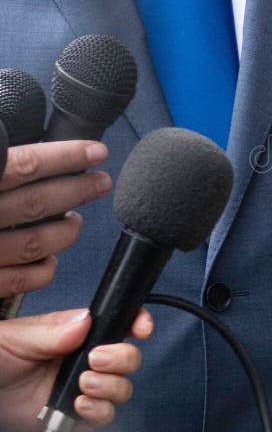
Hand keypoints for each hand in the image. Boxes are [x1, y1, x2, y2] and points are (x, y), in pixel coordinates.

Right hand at [0, 141, 110, 298]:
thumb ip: (4, 168)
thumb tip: (44, 154)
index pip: (25, 166)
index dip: (66, 157)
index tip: (96, 151)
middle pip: (37, 203)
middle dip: (79, 191)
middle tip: (102, 182)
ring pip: (36, 242)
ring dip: (66, 230)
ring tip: (75, 220)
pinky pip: (23, 280)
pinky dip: (44, 268)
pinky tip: (49, 258)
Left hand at [0, 307, 152, 431]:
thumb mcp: (18, 338)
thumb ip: (53, 331)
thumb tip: (86, 321)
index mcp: (78, 334)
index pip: (119, 324)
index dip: (138, 323)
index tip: (141, 329)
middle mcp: (86, 360)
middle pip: (129, 358)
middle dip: (122, 359)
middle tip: (96, 360)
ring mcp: (83, 388)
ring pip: (122, 388)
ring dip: (111, 386)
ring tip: (83, 385)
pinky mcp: (74, 416)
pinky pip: (103, 416)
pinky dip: (99, 411)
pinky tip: (79, 405)